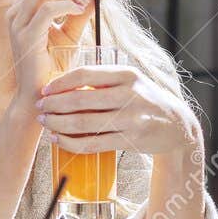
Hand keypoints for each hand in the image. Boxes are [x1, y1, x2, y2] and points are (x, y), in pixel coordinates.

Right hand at [6, 0, 112, 107]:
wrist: (43, 98)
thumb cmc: (54, 68)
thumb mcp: (71, 35)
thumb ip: (80, 13)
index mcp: (27, 7)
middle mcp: (18, 10)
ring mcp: (18, 22)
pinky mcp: (24, 37)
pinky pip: (45, 9)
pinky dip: (66, 5)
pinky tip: (81, 9)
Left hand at [37, 63, 200, 160]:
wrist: (176, 126)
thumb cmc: (144, 100)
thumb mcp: (131, 81)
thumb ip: (103, 80)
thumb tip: (62, 84)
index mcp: (127, 74)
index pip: (85, 74)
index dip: (60, 83)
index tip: (45, 89)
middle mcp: (130, 95)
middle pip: (80, 101)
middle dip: (54, 105)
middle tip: (40, 108)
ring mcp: (131, 119)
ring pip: (84, 124)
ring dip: (58, 124)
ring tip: (46, 123)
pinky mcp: (130, 140)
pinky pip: (93, 144)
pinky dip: (71, 143)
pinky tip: (58, 140)